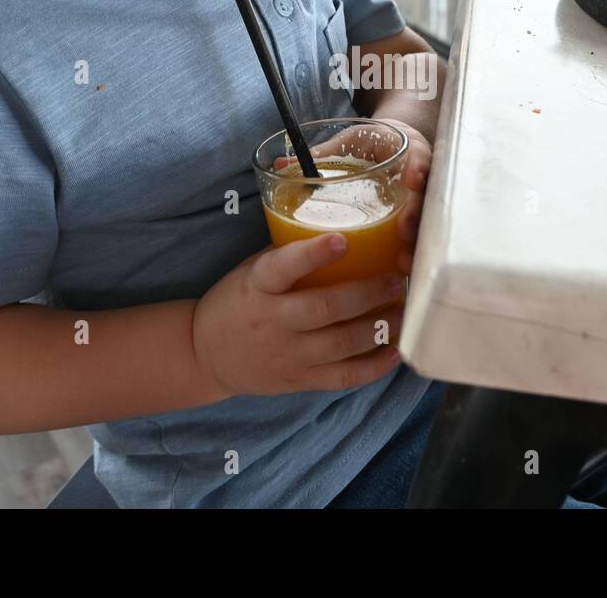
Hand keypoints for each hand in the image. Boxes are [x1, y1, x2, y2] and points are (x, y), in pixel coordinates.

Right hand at [191, 234, 406, 397]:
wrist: (204, 354)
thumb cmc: (237, 300)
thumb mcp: (251, 270)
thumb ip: (289, 255)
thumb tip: (343, 226)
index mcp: (258, 286)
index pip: (283, 267)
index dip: (312, 254)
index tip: (342, 239)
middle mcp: (273, 321)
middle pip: (324, 309)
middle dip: (367, 293)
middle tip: (396, 278)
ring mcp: (287, 355)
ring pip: (340, 345)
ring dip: (378, 328)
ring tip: (402, 310)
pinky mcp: (298, 381)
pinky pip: (342, 377)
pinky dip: (373, 367)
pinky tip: (394, 352)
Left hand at [271, 118, 432, 275]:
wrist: (390, 144)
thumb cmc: (367, 145)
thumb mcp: (346, 144)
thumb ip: (321, 155)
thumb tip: (279, 164)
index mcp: (404, 150)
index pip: (421, 156)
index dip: (420, 168)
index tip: (412, 179)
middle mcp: (419, 176)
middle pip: (429, 196)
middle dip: (417, 213)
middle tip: (403, 229)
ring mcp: (421, 199)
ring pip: (428, 222)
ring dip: (417, 241)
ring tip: (403, 262)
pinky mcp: (416, 219)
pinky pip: (421, 238)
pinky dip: (414, 254)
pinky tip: (401, 272)